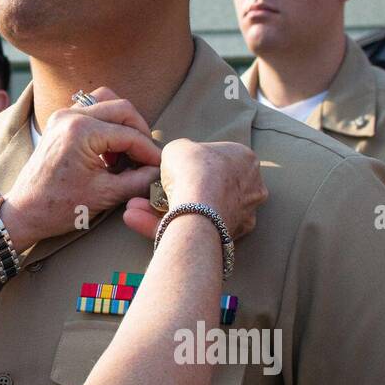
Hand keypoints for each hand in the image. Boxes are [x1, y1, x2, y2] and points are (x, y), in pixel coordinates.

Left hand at [0, 88, 159, 250]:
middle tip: (148, 157)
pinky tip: (112, 150)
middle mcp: (71, 116)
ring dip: (123, 124)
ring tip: (129, 152)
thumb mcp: (106, 195)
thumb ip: (139, 181)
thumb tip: (160, 171)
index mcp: (82, 131)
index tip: (162, 166)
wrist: (25, 211)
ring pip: (107, 102)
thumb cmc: (59, 207)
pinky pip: (92, 110)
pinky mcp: (60, 121)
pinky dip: (107, 124)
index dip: (150, 152)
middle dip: (140, 132)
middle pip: (122, 109)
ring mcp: (63, 115)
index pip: (129, 134)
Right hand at [124, 139, 266, 242]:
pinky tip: (136, 219)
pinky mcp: (227, 238)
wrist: (198, 205)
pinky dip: (166, 226)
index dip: (192, 163)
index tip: (172, 169)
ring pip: (199, 212)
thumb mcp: (178, 146)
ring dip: (165, 210)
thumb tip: (177, 162)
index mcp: (245, 159)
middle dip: (179, 191)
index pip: (217, 160)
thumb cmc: (193, 169)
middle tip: (152, 192)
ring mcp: (243, 215)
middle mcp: (251, 188)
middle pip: (209, 188)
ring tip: (133, 209)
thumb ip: (181, 152)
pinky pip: (193, 229)